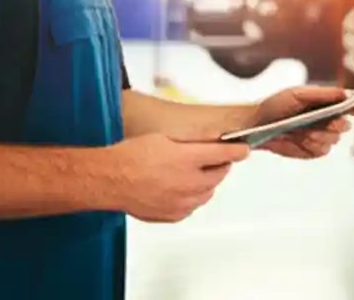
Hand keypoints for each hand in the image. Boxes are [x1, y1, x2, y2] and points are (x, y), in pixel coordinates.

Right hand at [109, 134, 249, 222]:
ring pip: (208, 193)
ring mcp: (182, 202)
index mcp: (188, 159)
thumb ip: (190, 143)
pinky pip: (192, 206)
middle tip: (213, 159)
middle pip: (219, 175)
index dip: (237, 151)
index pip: (224, 155)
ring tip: (192, 174)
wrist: (110, 179)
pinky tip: (179, 188)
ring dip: (207, 183)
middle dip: (219, 166)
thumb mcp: (164, 138)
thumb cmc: (131, 156)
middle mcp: (189, 183)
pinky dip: (192, 197)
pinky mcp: (174, 215)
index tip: (243, 150)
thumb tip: (209, 143)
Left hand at [250, 85, 353, 159]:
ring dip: (322, 136)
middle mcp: (327, 121)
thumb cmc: (276, 105)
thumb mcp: (297, 94)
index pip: (352, 105)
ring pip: (334, 140)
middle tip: (334, 123)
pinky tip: (301, 141)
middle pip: (345, 126)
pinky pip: (322, 151)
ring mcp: (320, 137)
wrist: (256, 124)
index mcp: (327, 104)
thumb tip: (345, 94)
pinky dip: (313, 146)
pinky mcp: (311, 151)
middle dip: (339, 125)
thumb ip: (322, 94)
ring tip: (306, 132)